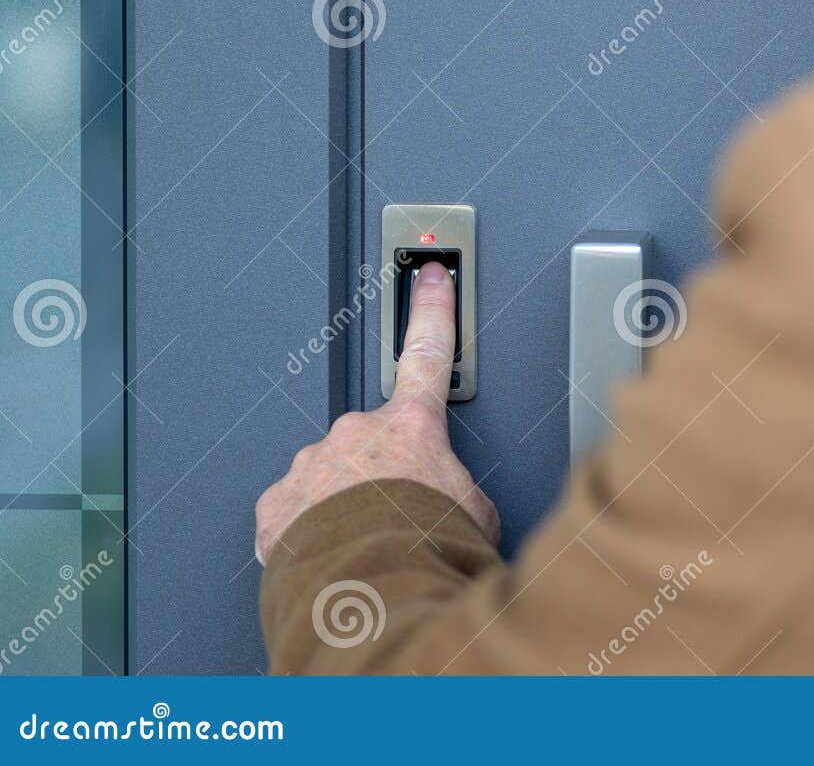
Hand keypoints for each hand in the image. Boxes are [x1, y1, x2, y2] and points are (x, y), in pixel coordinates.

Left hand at [254, 261, 500, 564]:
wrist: (372, 596)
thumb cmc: (428, 551)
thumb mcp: (479, 510)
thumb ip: (460, 485)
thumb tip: (458, 499)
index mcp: (412, 427)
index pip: (429, 352)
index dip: (433, 310)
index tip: (430, 276)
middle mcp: (355, 436)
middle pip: (370, 443)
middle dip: (381, 475)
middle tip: (398, 518)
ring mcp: (310, 468)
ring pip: (326, 478)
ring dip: (342, 507)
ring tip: (364, 549)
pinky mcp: (274, 508)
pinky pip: (291, 514)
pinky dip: (307, 534)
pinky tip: (330, 558)